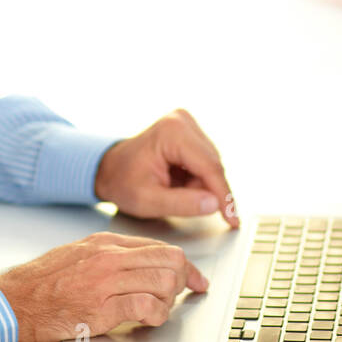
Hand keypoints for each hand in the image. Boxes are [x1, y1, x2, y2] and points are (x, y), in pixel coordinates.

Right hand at [0, 232, 207, 341]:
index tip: (196, 279)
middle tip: (178, 298)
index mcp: (104, 242)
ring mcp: (104, 282)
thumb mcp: (78, 254)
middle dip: (183, 282)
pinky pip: (146, 308)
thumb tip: (144, 261)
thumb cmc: (41, 284)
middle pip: (169, 261)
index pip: (160, 246)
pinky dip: (155, 316)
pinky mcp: (100, 309)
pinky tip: (146, 321)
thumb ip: (110, 255)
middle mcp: (108, 257)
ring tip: (155, 311)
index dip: (185, 266)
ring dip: (168, 301)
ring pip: (163, 282)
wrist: (11, 303)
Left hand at [94, 108, 238, 228]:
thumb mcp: (147, 201)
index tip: (233, 220)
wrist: (109, 168)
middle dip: (205, 191)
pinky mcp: (190, 130)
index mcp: (172, 132)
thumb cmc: (122, 182)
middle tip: (184, 205)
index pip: (209, 167)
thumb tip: (214, 204)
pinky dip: (196, 178)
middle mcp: (182, 121)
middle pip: (212, 165)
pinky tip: (178, 182)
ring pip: (211, 164)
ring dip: (200, 185)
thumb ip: (182, 204)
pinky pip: (206, 160)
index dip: (224, 196)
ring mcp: (187, 123)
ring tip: (174, 190)